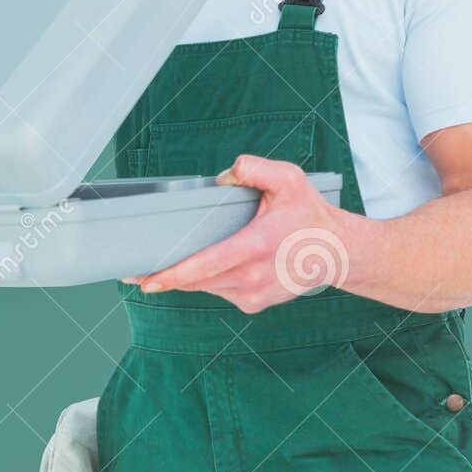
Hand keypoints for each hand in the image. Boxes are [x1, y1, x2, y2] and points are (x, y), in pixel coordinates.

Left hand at [122, 154, 348, 312]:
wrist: (337, 252)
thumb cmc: (310, 215)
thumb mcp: (289, 179)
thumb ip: (255, 168)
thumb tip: (224, 175)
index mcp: (256, 246)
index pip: (207, 265)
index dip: (174, 274)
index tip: (147, 280)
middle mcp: (253, 276)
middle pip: (197, 280)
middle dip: (165, 276)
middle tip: (135, 270)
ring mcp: (253, 294)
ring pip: (205, 287)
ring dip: (185, 278)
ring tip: (165, 266)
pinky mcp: (253, 303)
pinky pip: (218, 291)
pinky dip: (207, 280)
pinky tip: (206, 267)